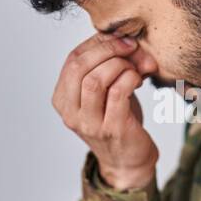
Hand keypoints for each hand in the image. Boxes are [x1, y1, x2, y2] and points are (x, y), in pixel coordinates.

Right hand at [51, 33, 157, 189]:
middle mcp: (70, 113)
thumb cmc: (118, 120)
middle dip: (108, 50)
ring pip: (95, 79)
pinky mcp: (111, 129)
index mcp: (62, 99)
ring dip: (119, 65)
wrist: (129, 161)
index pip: (72, 60)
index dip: (97, 43)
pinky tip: (138, 80)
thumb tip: (131, 43)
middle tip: (131, 48)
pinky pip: (118, 92)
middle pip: (79, 67)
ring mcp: (89, 123)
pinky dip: (130, 78)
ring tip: (134, 69)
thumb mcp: (107, 90)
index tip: (121, 39)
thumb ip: (111, 65)